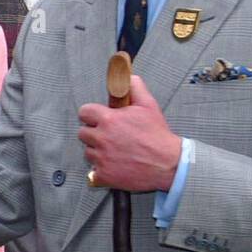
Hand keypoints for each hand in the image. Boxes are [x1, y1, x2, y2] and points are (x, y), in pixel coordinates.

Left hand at [77, 74, 181, 191]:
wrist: (169, 164)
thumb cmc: (158, 135)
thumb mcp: (149, 106)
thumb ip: (135, 88)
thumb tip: (128, 77)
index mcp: (108, 120)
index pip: (84, 112)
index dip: (91, 115)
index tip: (99, 119)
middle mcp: (101, 138)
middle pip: (83, 133)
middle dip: (94, 133)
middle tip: (109, 136)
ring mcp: (101, 158)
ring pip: (88, 152)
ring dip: (98, 152)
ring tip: (115, 152)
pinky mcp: (104, 175)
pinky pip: (93, 171)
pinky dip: (101, 170)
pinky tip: (115, 166)